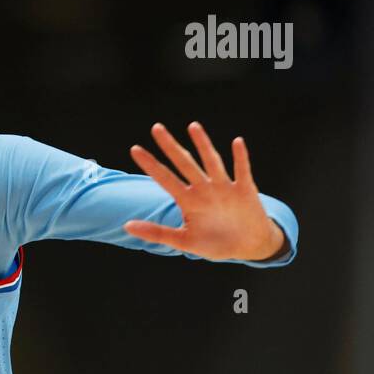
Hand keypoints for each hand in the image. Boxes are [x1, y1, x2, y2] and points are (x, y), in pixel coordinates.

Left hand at [123, 121, 285, 261]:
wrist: (248, 246)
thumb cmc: (214, 243)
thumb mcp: (183, 241)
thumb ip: (156, 233)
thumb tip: (126, 225)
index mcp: (188, 200)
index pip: (164, 178)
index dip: (151, 165)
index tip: (134, 149)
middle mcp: (203, 190)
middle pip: (184, 163)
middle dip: (170, 146)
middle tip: (156, 127)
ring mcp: (223, 188)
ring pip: (211, 162)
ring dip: (203, 145)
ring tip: (192, 126)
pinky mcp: (244, 191)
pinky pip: (242, 171)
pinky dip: (240, 158)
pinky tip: (237, 142)